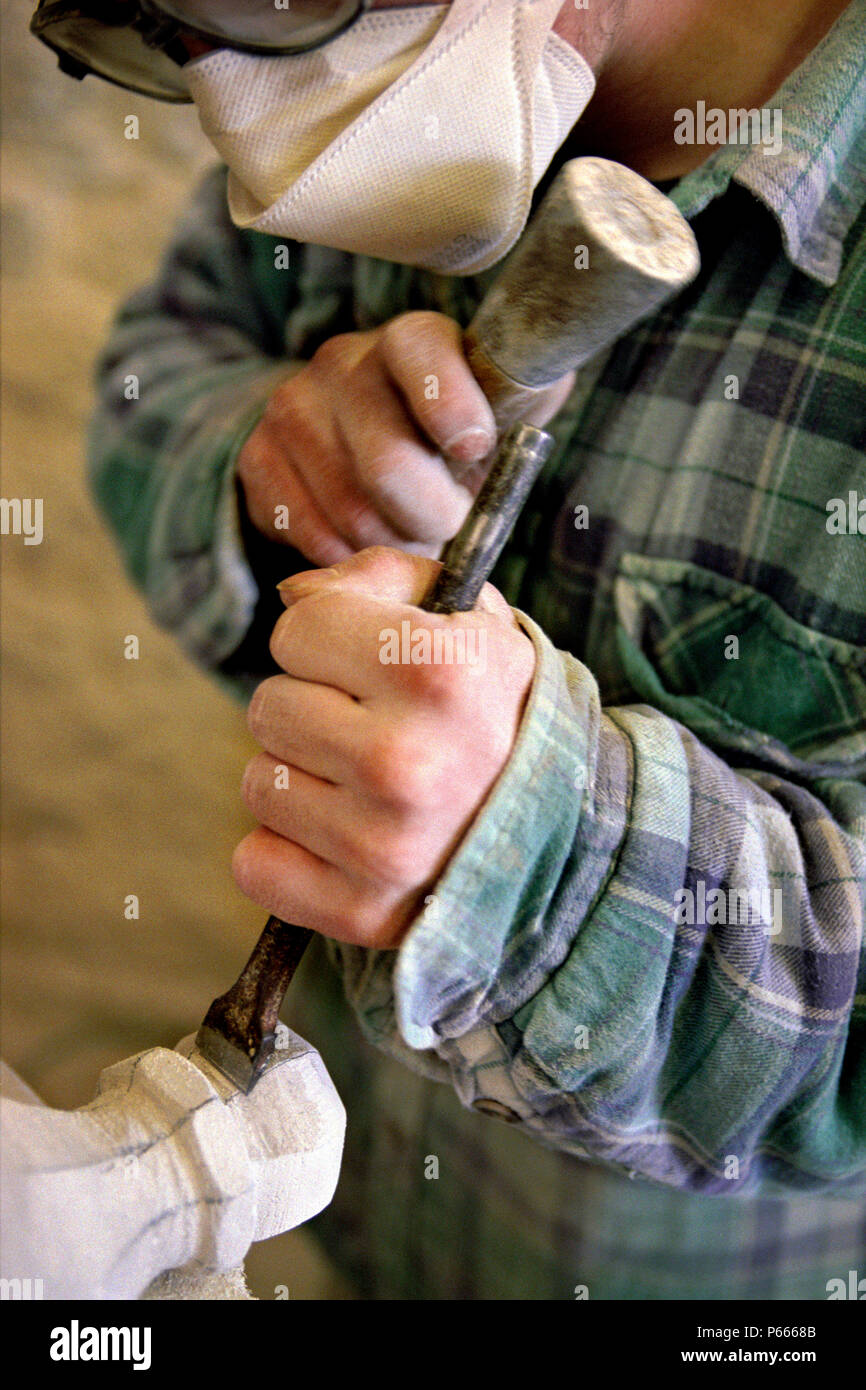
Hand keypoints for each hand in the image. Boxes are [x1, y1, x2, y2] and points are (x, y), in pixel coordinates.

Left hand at [232, 547, 535, 947]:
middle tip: (371, 728)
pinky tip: (344, 838)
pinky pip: (255, 864)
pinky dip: (288, 853)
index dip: (327, 639)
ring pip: (258, 783)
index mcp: (435, 671)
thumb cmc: (499, 709)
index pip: (296, 629)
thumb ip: (379, 577)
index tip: (367, 664)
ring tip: (368, 785)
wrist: (572, 830)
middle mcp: (404, 761)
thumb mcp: (470, 617)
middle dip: (311, 709)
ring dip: (301, 781)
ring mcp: (380, 845)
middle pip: (268, 707)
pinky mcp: (359, 911)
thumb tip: (291, 596)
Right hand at [237, 310, 572, 565]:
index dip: (449, 404)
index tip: (475, 445)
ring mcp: (290, 411)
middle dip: (432, 516)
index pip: (420, 355)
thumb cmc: (450, 430)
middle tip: (449, 526)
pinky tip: (366, 540)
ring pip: (351, 514)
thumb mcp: (502, 403)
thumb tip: (546, 378)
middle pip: (386, 464)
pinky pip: (311, 536)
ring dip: (393, 544)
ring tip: (409, 532)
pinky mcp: (257, 460)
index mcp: (410, 340)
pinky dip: (349, 556)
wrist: (359, 438)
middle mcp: (340, 363)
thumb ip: (529, 392)